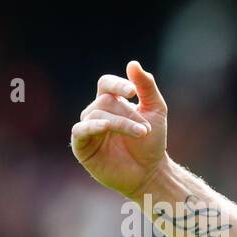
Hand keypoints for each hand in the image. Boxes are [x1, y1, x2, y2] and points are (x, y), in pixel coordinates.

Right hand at [70, 60, 168, 198]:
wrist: (151, 173)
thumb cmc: (153, 143)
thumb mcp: (155, 111)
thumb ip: (146, 87)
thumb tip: (133, 64)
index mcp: (111, 103)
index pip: (106, 84)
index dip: (117, 84)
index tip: (132, 91)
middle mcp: (96, 113)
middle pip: (105, 102)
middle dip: (128, 114)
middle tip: (146, 129)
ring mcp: (87, 129)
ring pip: (97, 115)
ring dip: (121, 123)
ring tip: (141, 134)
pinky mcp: (82, 147)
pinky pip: (80, 130)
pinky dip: (93, 126)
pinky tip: (106, 128)